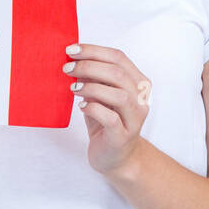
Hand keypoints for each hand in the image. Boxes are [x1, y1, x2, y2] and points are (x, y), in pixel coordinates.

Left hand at [64, 42, 151, 177]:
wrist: (115, 158)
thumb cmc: (106, 123)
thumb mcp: (99, 96)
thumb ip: (92, 78)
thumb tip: (74, 59)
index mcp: (137, 82)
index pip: (118, 57)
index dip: (93, 50)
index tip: (71, 50)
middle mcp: (140, 99)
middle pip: (118, 73)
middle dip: (89, 66)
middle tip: (67, 68)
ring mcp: (134, 118)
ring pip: (119, 94)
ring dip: (92, 87)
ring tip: (73, 88)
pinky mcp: (123, 136)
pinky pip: (111, 118)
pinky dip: (93, 108)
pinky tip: (81, 107)